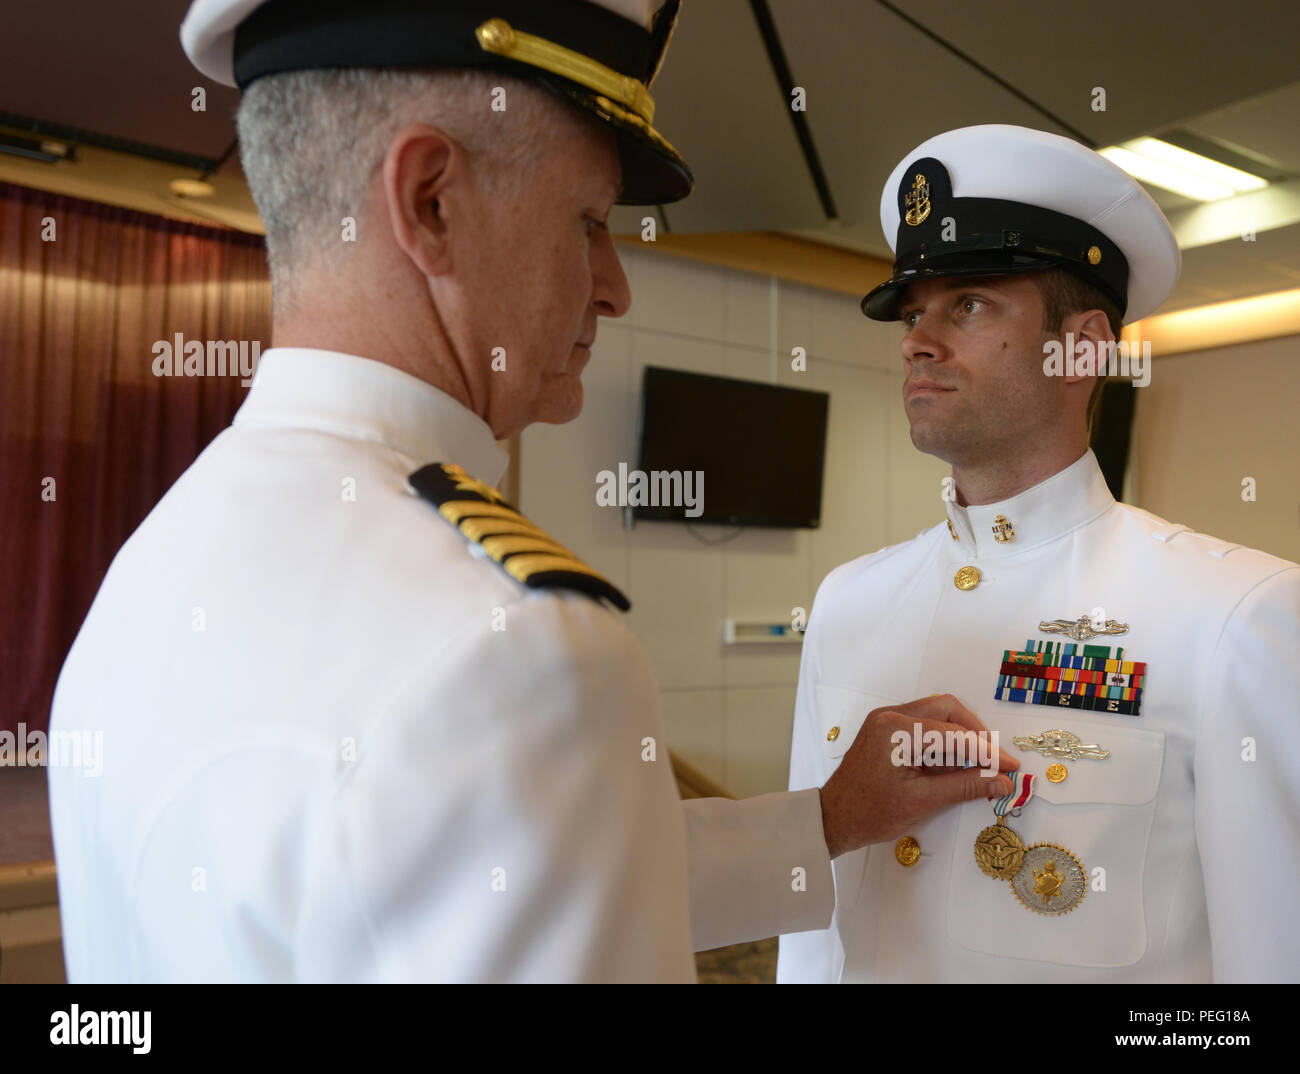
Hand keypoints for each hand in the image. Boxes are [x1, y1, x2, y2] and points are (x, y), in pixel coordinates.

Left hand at [818, 694, 1018, 858]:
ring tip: (980, 763)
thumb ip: (965, 787)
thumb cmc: (871, 813)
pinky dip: (943, 738)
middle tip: (996, 760)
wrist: (833, 818)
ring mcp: (885, 720)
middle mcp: (890, 716)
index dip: (987, 751)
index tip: (1010, 767)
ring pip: (936, 712)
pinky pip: (923, 723)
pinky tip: (956, 762)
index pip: (954, 734)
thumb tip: (1001, 781)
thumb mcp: (923, 802)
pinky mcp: (885, 729)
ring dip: (961, 734)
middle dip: (976, 733)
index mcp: (896, 730)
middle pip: (947, 709)